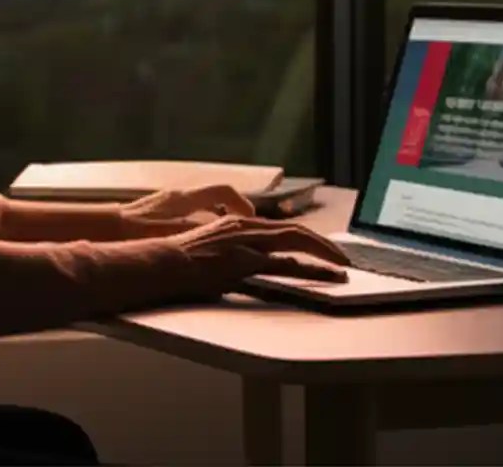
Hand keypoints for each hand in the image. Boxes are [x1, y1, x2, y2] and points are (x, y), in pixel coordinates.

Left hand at [121, 185, 256, 236]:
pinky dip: (199, 224)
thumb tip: (224, 234)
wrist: (104, 228)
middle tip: (242, 233)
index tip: (251, 221)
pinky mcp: (158, 212)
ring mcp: (167, 202)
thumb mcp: (171, 235)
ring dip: (215, 220)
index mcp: (184, 198)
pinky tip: (197, 244)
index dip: (242, 204)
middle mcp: (178, 195)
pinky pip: (188, 214)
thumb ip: (198, 233)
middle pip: (215, 198)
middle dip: (232, 213)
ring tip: (222, 241)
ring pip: (201, 207)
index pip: (223, 191)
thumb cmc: (134, 231)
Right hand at [174, 215, 350, 282]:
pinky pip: (287, 264)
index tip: (320, 249)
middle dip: (322, 245)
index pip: (280, 229)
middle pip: (295, 231)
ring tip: (343, 268)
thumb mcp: (209, 253)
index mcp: (236, 225)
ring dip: (324, 254)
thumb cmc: (176, 263)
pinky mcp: (246, 260)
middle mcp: (245, 227)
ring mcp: (247, 242)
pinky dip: (313, 269)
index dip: (305, 238)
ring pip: (297, 241)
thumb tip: (244, 269)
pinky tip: (328, 277)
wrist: (159, 264)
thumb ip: (231, 255)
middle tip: (342, 258)